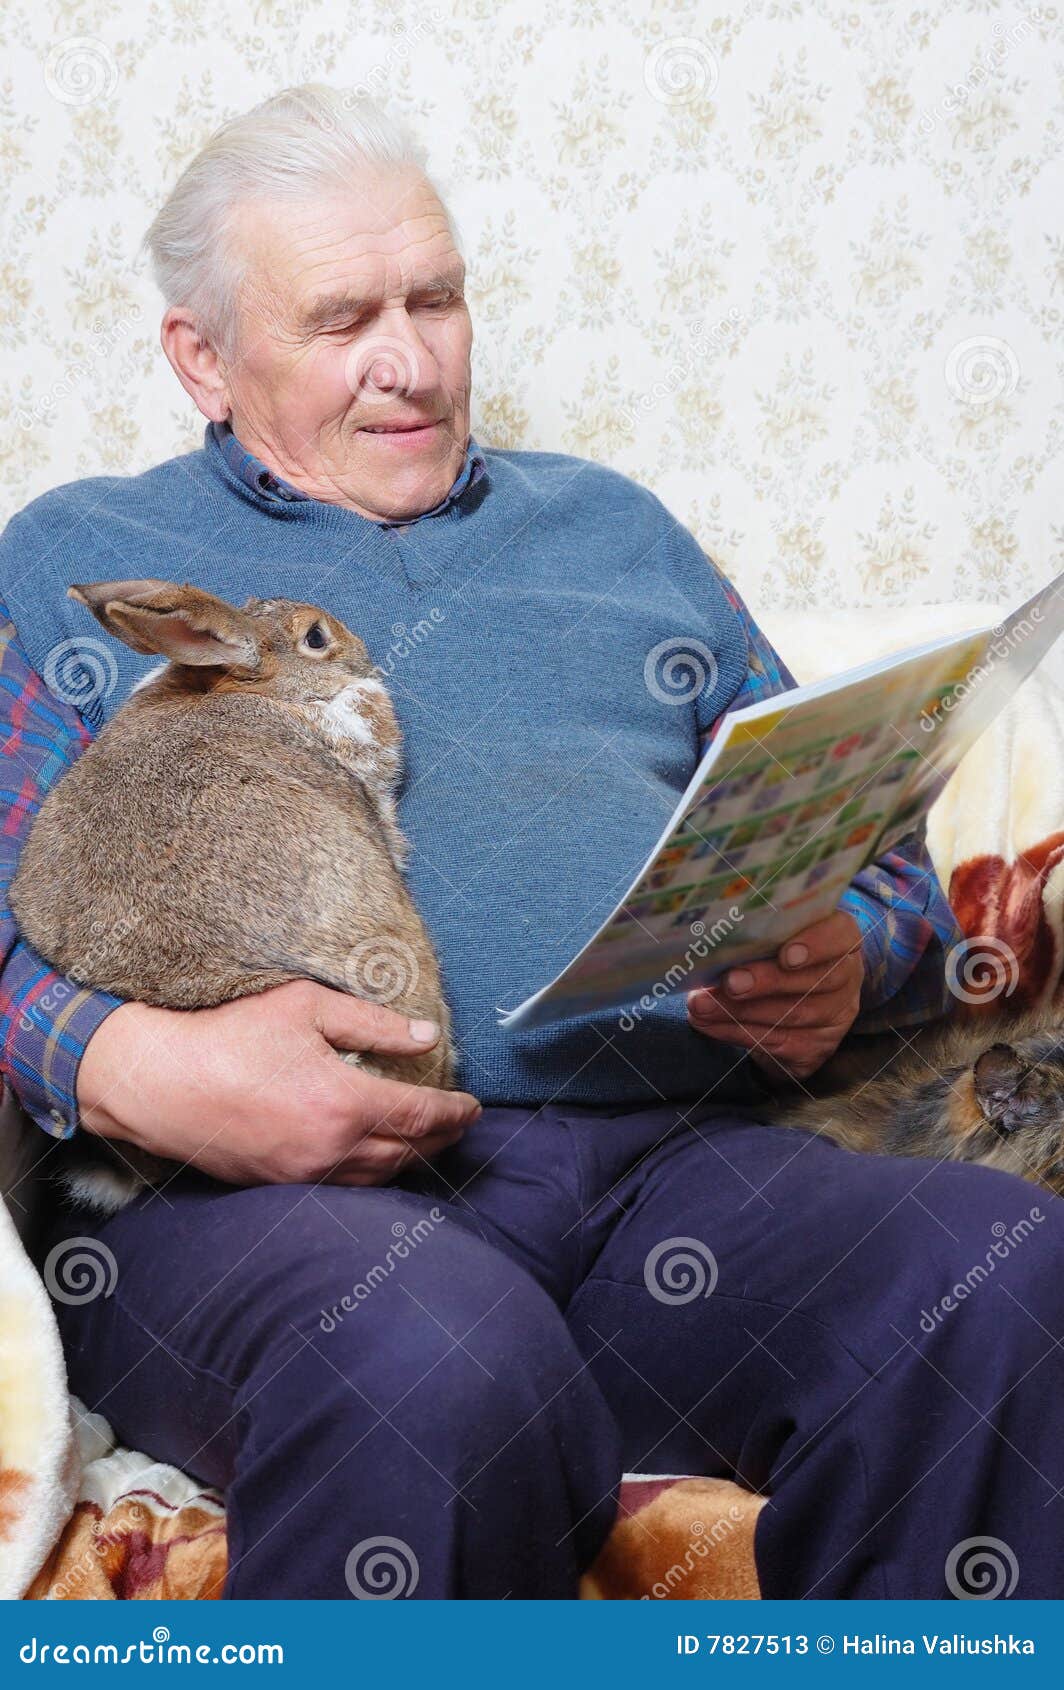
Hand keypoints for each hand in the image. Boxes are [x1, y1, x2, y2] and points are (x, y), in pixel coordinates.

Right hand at [76, 980, 481, 1186]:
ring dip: (411, 1161)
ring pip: (378, 1178)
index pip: (423, 1117)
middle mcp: (330, 1149)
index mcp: (344, 1104)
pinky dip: (372, 1174)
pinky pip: (343, 1187)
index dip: (456, 1112)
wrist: (157, 1082)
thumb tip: (426, 1034)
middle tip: (461, 1124)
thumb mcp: (306, 1008)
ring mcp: (303, 1173)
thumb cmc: (229, 1034)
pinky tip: (377, 1159)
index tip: (475, 1106)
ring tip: (428, 1142)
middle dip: (443, 1140)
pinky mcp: (279, 1185)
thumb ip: (373, 1024)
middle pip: (409, 1154)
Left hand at [687, 911, 863, 1082]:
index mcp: (839, 938)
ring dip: (741, 1011)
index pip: (842, 935)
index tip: (785, 955)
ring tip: (702, 1005)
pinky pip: (778, 1042)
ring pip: (794, 1015)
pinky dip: (736, 1032)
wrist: (788, 1008)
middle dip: (768, 982)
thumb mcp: (771, 938)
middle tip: (729, 982)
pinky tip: (709, 1024)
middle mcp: (846, 975)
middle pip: (816, 979)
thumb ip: (754, 936)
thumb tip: (709, 942)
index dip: (816, 945)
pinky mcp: (817, 1047)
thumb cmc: (773, 956)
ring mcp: (836, 1015)